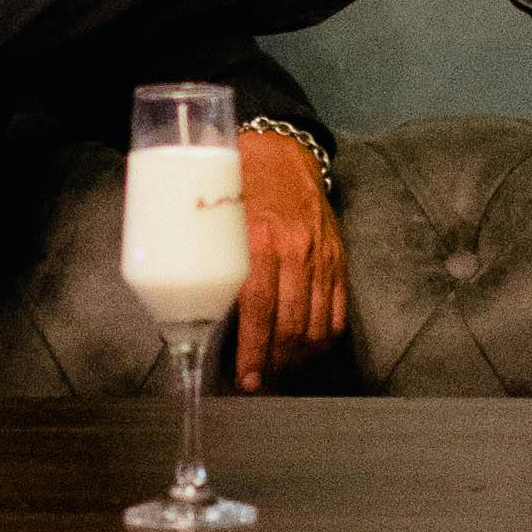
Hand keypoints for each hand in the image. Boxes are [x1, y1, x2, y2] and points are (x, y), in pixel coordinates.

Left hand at [234, 126, 347, 388]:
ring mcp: (320, 254)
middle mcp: (293, 249)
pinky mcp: (337, 257)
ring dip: (298, 356)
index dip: (252, 349)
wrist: (282, 152)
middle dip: (274, 361)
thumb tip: (193, 315)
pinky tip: (308, 350)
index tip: (245, 377)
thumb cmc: (239, 186)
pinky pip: (337, 309)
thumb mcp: (216, 218)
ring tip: (279, 370)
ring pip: (317, 323)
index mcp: (257, 238)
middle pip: (290, 323)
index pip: (257, 307)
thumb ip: (211, 261)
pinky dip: (324, 338)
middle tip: (258, 380)